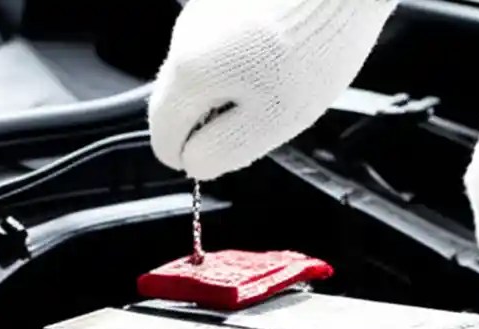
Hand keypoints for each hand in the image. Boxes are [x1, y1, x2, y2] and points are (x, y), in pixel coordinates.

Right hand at [147, 0, 395, 181]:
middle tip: (262, 117)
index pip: (162, 135)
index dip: (190, 155)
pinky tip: (279, 55)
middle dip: (213, 121)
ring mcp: (201, 15)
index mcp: (188, 73)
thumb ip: (223, 150)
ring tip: (278, 82)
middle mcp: (182, 38)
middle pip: (178, 103)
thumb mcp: (271, 121)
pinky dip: (242, 62)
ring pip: (199, 75)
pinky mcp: (221, 2)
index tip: (223, 152)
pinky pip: (219, 48)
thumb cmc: (315, 47)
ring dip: (228, 91)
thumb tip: (194, 163)